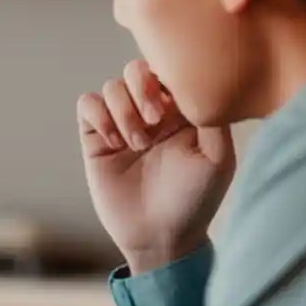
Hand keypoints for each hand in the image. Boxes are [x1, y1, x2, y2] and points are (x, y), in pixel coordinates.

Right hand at [77, 60, 236, 273]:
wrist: (160, 236)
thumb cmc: (195, 200)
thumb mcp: (218, 157)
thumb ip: (213, 115)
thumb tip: (198, 81)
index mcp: (182, 110)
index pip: (169, 69)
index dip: (167, 76)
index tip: (172, 107)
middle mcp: (150, 112)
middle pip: (136, 69)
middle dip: (141, 88)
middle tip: (154, 120)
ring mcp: (121, 124)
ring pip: (111, 87)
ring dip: (123, 111)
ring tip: (137, 144)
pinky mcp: (96, 140)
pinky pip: (87, 105)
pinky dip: (98, 115)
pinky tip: (114, 142)